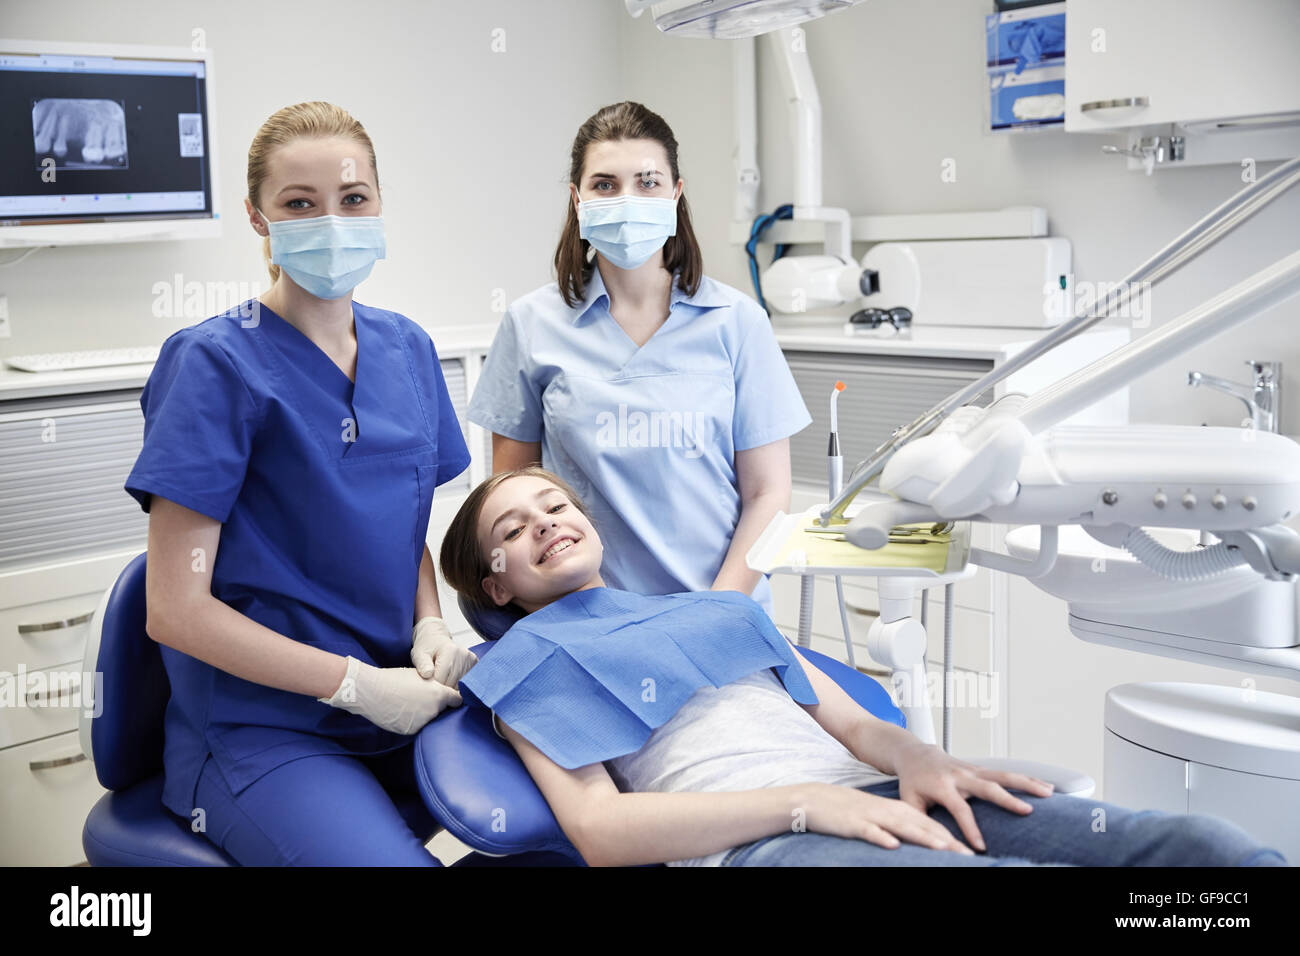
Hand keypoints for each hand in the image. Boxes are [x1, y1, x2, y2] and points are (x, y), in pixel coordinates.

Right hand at [319, 655, 461, 734]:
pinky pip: (416, 726)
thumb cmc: (395, 679)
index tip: (452, 698)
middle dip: (436, 706)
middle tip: (420, 698)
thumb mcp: (420, 675)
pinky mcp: (410, 730)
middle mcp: (433, 710)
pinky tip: (401, 712)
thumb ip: (435, 685)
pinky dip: (411, 721)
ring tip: (407, 704)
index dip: (454, 698)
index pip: (457, 700)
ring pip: (429, 719)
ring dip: (423, 714)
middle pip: (442, 710)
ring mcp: (422, 722)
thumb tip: (444, 691)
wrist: (372, 691)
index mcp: (438, 694)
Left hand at [410, 616, 477, 685]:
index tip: (426, 679)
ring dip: (449, 686)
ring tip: (441, 675)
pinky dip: (456, 683)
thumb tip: (428, 675)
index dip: (432, 684)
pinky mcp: (475, 663)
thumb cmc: (427, 647)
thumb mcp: (419, 654)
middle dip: (441, 686)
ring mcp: (471, 659)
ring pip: (459, 685)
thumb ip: (422, 664)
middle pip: (452, 683)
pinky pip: (465, 682)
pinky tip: (449, 675)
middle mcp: (464, 654)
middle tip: (433, 677)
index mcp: (450, 650)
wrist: (436, 638)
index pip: (441, 679)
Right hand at [796, 782, 975, 854]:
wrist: (816, 799)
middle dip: (946, 841)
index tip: (971, 851)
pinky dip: (881, 837)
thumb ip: (901, 826)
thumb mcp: (879, 817)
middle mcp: (888, 811)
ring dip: (922, 838)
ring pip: (901, 827)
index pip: (929, 824)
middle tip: (968, 855)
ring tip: (943, 849)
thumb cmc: (850, 811)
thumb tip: (926, 840)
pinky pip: (869, 831)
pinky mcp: (853, 823)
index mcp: (897, 809)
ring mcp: (871, 816)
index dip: (950, 837)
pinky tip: (892, 845)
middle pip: (922, 826)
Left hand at [893, 742, 1054, 851]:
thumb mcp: (909, 800)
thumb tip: (932, 842)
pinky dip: (1026, 778)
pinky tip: (1045, 785)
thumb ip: (921, 819)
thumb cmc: (913, 781)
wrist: (915, 754)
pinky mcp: (980, 768)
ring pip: (1002, 775)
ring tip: (1048, 792)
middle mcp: (959, 775)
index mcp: (941, 785)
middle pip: (987, 786)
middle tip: (1027, 811)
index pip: (960, 809)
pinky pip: (1005, 773)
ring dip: (1026, 783)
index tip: (981, 847)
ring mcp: (971, 769)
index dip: (970, 828)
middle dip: (1008, 799)